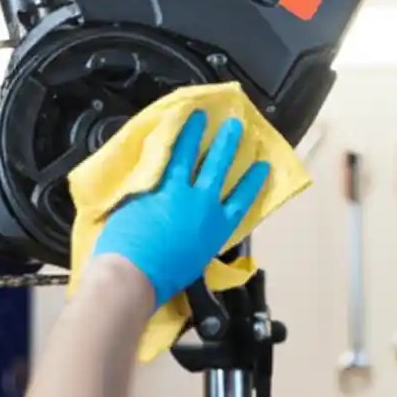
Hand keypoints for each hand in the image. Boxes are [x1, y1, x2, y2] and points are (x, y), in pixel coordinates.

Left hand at [94, 110, 269, 306]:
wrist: (135, 276)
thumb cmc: (161, 281)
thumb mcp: (193, 264)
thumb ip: (196, 244)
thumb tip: (189, 241)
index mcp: (216, 230)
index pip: (241, 200)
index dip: (253, 182)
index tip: (261, 166)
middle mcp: (203, 206)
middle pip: (219, 168)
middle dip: (229, 145)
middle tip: (236, 126)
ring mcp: (178, 193)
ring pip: (190, 156)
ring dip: (196, 133)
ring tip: (200, 116)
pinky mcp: (153, 187)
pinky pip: (162, 159)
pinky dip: (166, 142)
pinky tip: (166, 128)